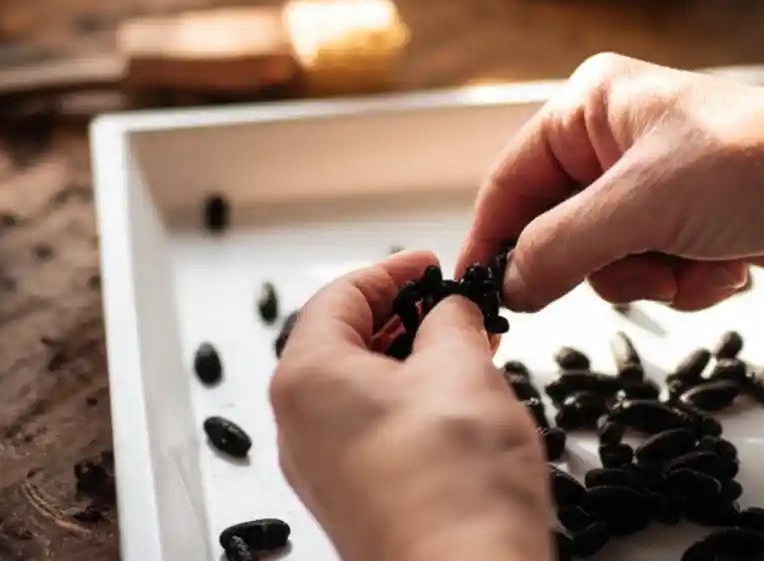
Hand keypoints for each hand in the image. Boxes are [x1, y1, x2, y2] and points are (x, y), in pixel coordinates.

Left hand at [270, 251, 549, 560]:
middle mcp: (298, 423)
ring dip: (409, 361)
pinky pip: (368, 430)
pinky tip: (454, 401)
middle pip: (341, 342)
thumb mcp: (462, 368)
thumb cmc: (455, 488)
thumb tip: (449, 307)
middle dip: (402, 316)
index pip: (339, 296)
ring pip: (357, 389)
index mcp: (306, 377)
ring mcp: (320, 467)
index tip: (430, 264)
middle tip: (451, 304)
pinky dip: (406, 403)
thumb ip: (451, 320)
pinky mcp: (351, 499)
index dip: (392, 270)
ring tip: (465, 349)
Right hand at [460, 53, 763, 311]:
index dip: (492, 239)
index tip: (477, 291)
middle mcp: (613, 142)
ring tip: (691, 263)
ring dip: (647, 278)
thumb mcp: (642, 205)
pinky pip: (649, 271)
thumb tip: (508, 286)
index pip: (510, 181)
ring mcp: (652, 184)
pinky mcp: (688, 221)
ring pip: (602, 260)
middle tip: (632, 272)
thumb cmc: (761, 164)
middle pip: (555, 228)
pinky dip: (682, 282)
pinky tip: (725, 267)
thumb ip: (560, 247)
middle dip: (596, 263)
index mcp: (589, 108)